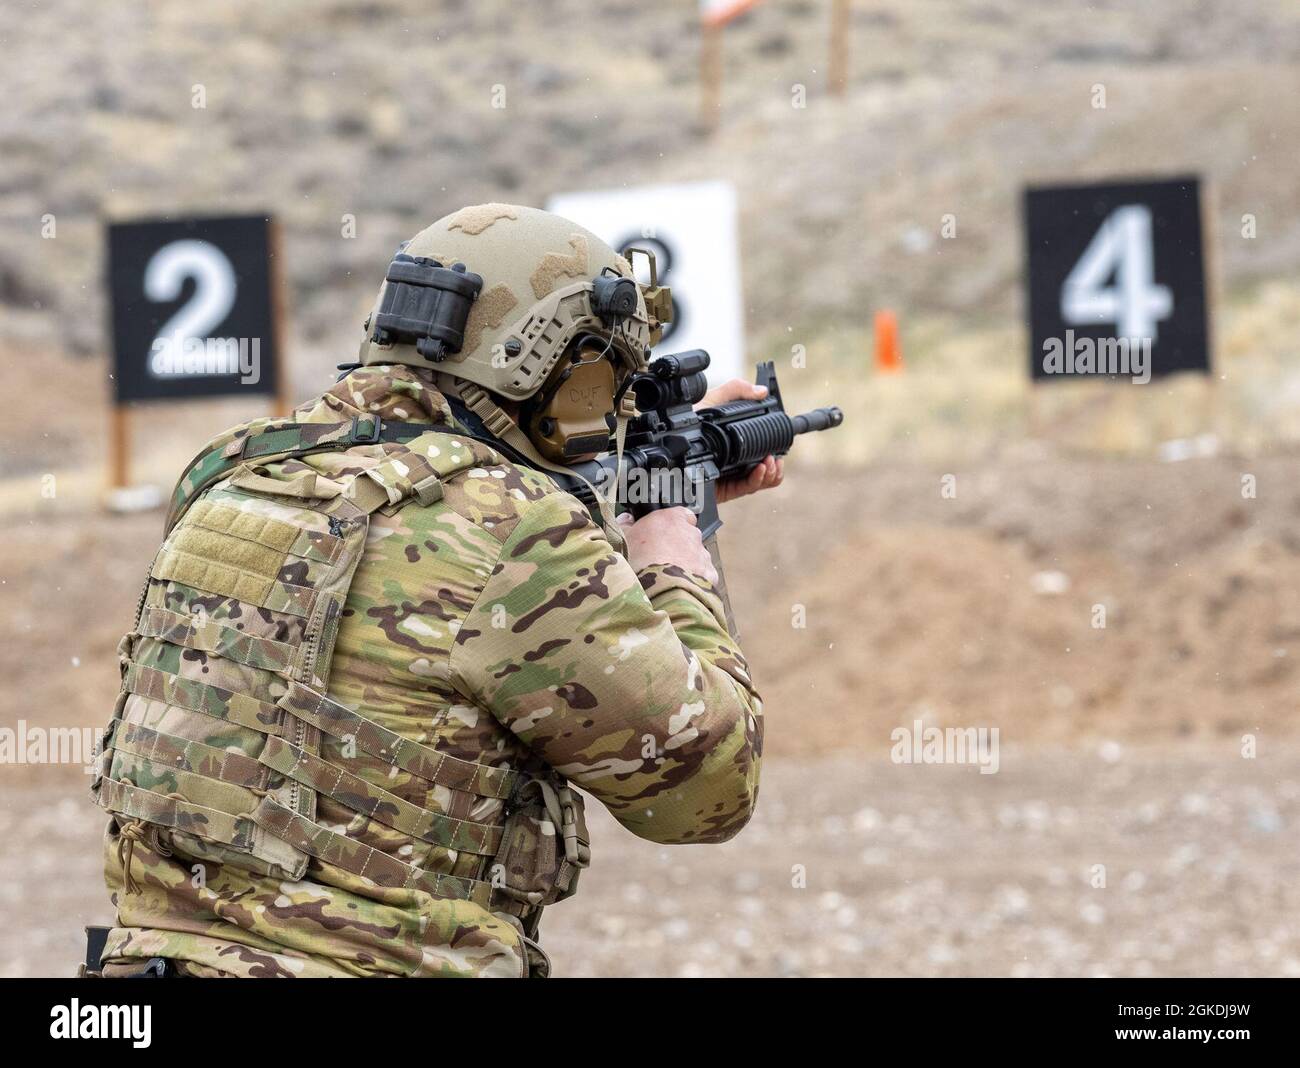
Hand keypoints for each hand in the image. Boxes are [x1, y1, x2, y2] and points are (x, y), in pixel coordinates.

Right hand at [617, 507, 717, 583]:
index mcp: (672, 519)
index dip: (673, 524)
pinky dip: (695, 582)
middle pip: (688, 537)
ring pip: (696, 557)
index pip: (681, 514)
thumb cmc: (638, 560)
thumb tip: (626, 519)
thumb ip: (625, 525)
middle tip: (661, 560)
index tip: (663, 534)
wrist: (658, 588)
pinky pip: (703, 576)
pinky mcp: (709, 574)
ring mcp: (702, 554)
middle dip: (678, 547)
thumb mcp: (623, 538)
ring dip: (686, 565)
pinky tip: (680, 588)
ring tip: (669, 579)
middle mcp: (691, 533)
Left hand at [694, 378, 784, 503]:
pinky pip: (746, 488)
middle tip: (776, 458)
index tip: (780, 448)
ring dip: (770, 474)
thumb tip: (761, 391)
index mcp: (737, 445)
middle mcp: (735, 462)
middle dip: (775, 466)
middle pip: (765, 469)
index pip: (763, 451)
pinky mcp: (724, 488)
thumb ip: (735, 390)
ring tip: (770, 463)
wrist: (669, 442)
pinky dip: (758, 480)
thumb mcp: (712, 400)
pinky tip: (760, 469)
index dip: (775, 451)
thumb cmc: (687, 422)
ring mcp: (731, 476)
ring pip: (759, 481)